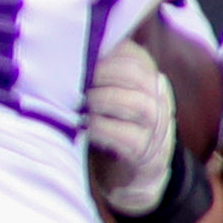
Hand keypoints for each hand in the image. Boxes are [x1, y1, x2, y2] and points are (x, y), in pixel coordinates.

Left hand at [86, 37, 178, 214]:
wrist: (131, 174)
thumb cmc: (111, 127)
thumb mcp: (108, 96)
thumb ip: (96, 74)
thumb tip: (64, 48)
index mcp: (148, 80)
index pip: (135, 56)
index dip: (108, 53)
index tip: (79, 53)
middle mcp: (158, 100)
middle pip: (138, 77)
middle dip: (103, 73)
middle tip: (73, 77)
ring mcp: (155, 128)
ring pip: (136, 105)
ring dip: (102, 100)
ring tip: (78, 101)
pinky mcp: (145, 153)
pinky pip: (127, 138)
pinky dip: (102, 129)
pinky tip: (83, 126)